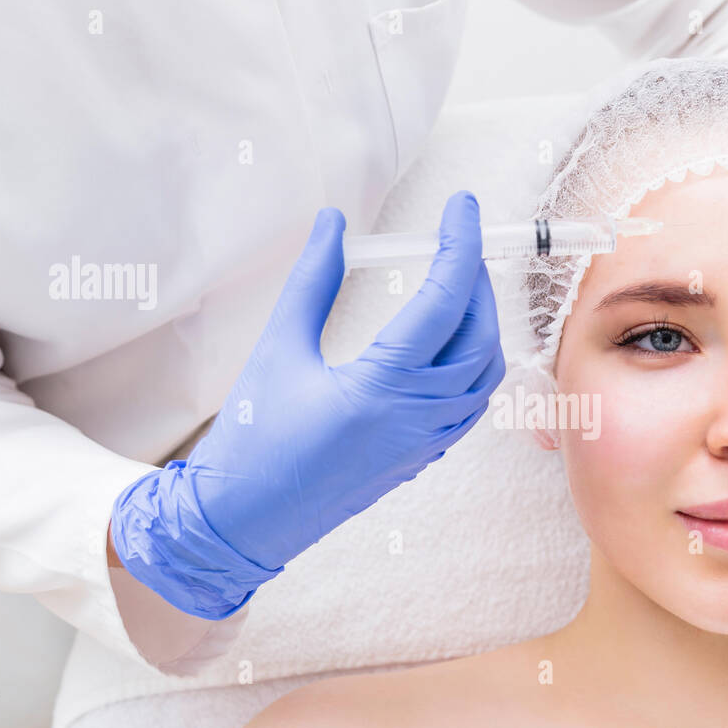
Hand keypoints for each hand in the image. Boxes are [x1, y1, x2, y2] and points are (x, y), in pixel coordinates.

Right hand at [110, 191, 503, 618]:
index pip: (446, 299)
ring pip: (484, 372)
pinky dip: (475, 363)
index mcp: (384, 385)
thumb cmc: (252, 438)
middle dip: (477, 279)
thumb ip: (313, 281)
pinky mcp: (421, 458)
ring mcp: (426, 442)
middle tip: (455, 241)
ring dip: (481, 322)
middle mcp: (418, 415)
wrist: (243, 522)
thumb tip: (333, 223)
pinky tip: (450, 341)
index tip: (461, 206)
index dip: (460, 244)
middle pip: (478, 334)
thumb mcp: (277, 347)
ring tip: (456, 284)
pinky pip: (470, 403)